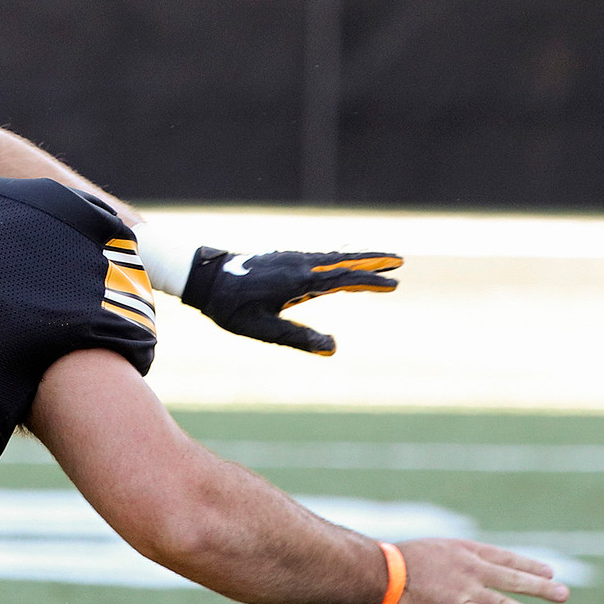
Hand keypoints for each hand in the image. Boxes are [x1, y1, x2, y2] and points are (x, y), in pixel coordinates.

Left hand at [181, 248, 401, 354]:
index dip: (370, 281)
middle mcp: (298, 264)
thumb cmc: (230, 307)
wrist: (204, 278)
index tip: (394, 284)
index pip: (344, 279)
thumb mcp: (263, 329)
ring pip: (332, 256)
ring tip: (378, 259)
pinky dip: (338, 258)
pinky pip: (319, 257)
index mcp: (298, 281)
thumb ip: (298, 337)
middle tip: (399, 260)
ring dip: (357, 257)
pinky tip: (340, 263)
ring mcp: (290, 259)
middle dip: (372, 260)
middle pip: (343, 260)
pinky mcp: (282, 259)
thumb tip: (333, 347)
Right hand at [389, 538, 568, 603]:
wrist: (382, 572)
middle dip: (540, 587)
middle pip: (511, 578)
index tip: (548, 571)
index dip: (527, 564)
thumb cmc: (399, 561)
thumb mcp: (432, 550)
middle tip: (563, 593)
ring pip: (504, 601)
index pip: (504, 557)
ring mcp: (463, 588)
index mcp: (463, 550)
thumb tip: (467, 571)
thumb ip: (453, 561)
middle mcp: (469, 567)